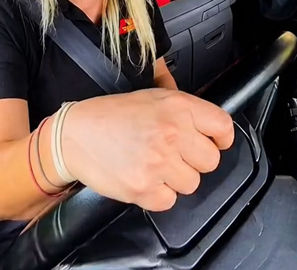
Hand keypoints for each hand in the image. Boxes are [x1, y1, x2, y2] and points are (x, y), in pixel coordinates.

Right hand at [60, 90, 234, 211]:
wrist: (73, 135)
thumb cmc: (109, 116)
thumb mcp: (149, 95)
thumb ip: (179, 102)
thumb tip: (205, 114)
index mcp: (177, 107)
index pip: (222, 126)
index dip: (220, 138)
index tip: (214, 143)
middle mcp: (172, 133)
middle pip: (211, 161)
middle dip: (194, 160)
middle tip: (174, 155)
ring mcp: (158, 162)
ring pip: (191, 183)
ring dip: (175, 179)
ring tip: (154, 165)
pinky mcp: (143, 187)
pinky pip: (168, 201)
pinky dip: (157, 195)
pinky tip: (143, 178)